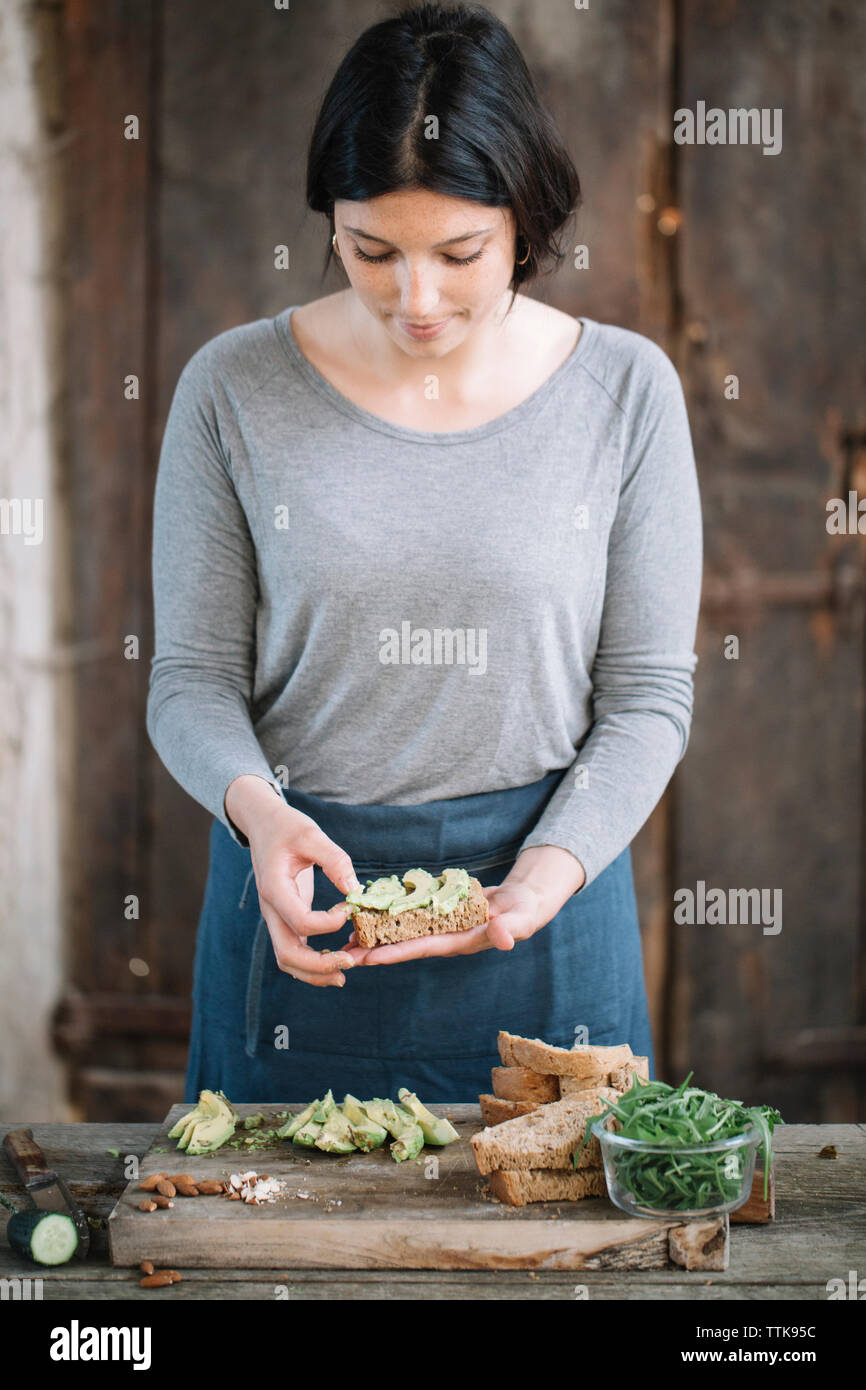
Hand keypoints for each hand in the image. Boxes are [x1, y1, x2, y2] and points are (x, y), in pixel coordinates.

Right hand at [225, 774, 367, 987]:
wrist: (263, 825)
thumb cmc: (286, 827)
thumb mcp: (310, 834)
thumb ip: (334, 859)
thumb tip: (354, 888)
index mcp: (275, 889)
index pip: (299, 922)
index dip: (328, 923)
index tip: (350, 908)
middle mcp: (271, 909)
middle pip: (288, 954)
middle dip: (320, 966)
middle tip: (352, 961)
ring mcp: (276, 917)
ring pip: (288, 960)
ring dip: (315, 972)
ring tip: (345, 973)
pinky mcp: (285, 918)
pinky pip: (294, 950)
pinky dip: (313, 962)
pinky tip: (338, 959)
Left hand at [351, 844, 585, 966]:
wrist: (523, 901)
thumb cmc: (524, 913)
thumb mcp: (521, 920)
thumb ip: (510, 929)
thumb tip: (501, 935)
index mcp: (459, 942)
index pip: (422, 948)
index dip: (395, 953)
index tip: (369, 958)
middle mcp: (444, 937)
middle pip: (404, 943)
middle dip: (376, 948)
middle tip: (344, 951)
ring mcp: (440, 925)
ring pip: (403, 929)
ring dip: (378, 932)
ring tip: (348, 932)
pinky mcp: (439, 911)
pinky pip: (411, 913)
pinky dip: (392, 911)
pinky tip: (373, 908)